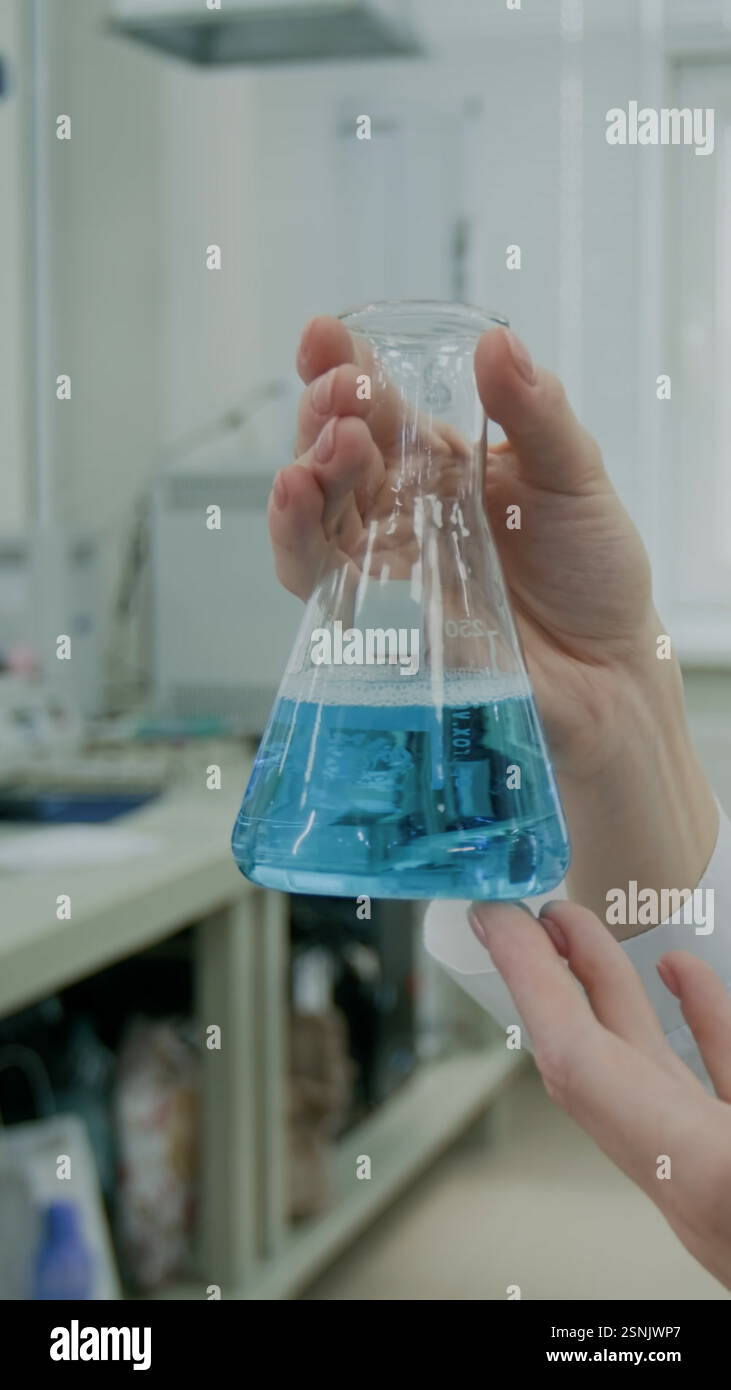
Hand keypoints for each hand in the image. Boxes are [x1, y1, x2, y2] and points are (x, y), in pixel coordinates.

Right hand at [269, 316, 717, 925]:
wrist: (605, 674)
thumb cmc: (593, 574)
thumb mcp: (576, 478)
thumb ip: (537, 413)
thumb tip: (497, 343)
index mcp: (443, 463)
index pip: (382, 403)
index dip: (347, 366)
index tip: (324, 336)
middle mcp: (403, 507)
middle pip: (336, 449)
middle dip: (326, 412)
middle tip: (340, 395)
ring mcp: (383, 561)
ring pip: (316, 507)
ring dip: (307, 470)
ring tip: (328, 449)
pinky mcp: (374, 616)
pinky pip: (314, 574)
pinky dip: (294, 536)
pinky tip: (294, 496)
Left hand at [469, 899, 730, 1290]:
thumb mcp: (725, 1155)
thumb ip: (726, 1054)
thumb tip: (696, 979)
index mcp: (709, 1183)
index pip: (583, 1069)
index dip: (534, 986)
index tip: (500, 929)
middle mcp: (704, 1188)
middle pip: (599, 1071)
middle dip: (557, 985)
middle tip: (526, 918)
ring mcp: (727, 1184)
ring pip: (655, 1078)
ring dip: (618, 1000)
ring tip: (585, 932)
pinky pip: (720, 1094)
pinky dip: (702, 1031)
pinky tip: (689, 977)